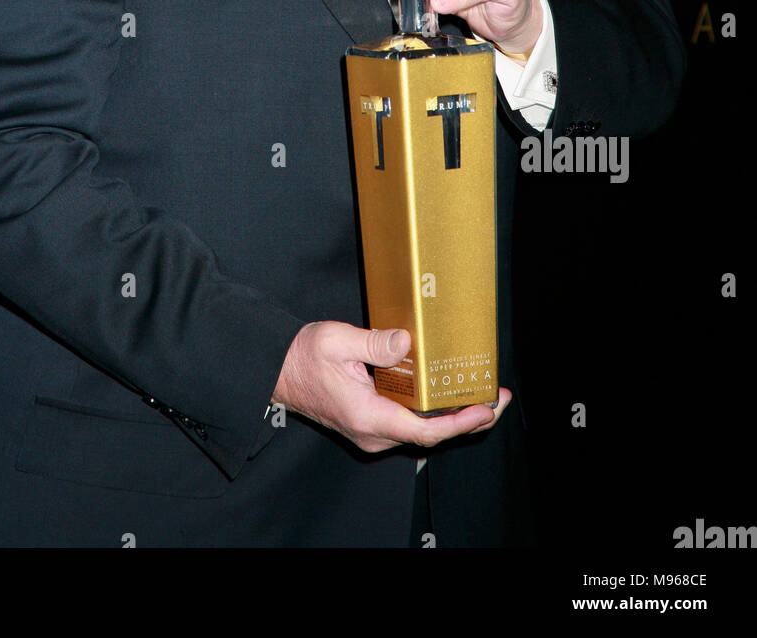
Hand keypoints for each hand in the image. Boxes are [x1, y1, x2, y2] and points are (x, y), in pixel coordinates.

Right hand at [271, 321, 510, 452]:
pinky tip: (446, 394)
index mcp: (367, 416)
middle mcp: (372, 433)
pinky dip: (432, 412)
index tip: (486, 410)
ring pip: (420, 431)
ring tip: (481, 394)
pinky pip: (409, 423)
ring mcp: (371, 432)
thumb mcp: (337, 340)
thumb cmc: (303, 356)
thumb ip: (374, 343)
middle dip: (467, 419)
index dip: (460, 423)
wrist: (278, 370)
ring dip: (451, 416)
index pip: (424, 432)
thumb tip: (406, 343)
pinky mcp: (370, 424)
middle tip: (498, 398)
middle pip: (430, 436)